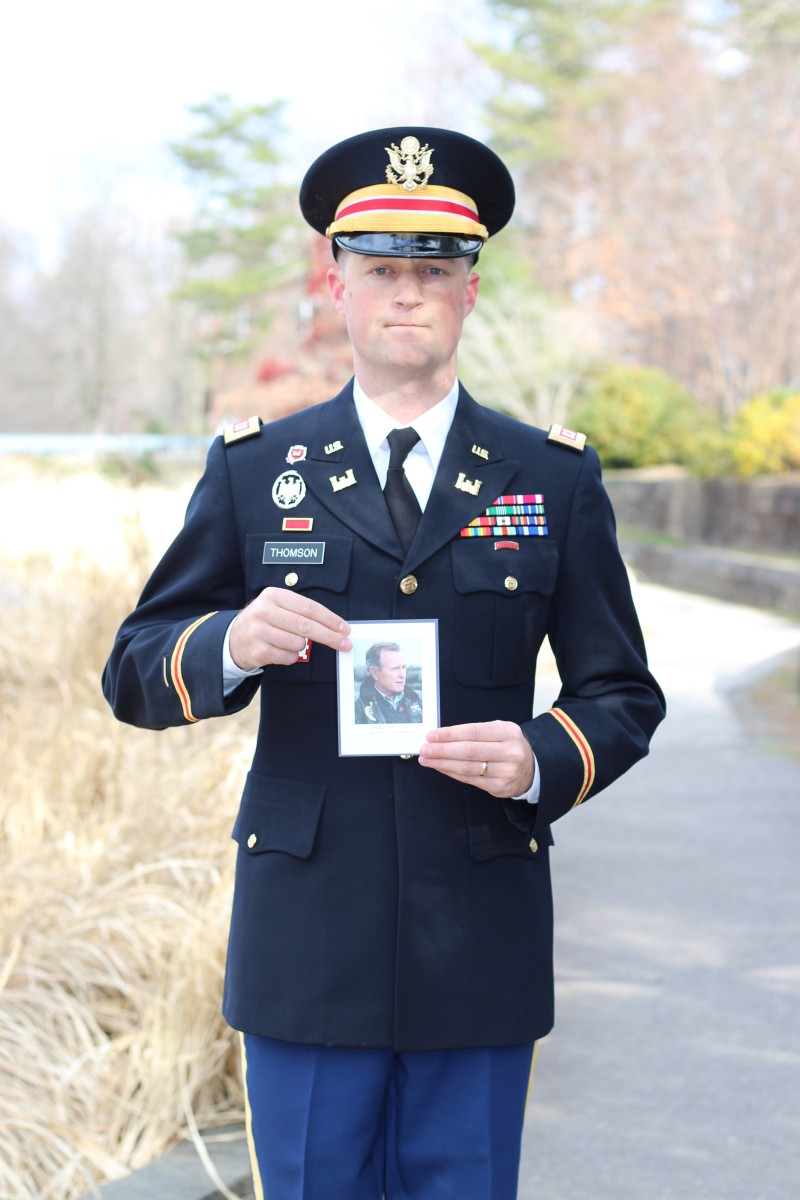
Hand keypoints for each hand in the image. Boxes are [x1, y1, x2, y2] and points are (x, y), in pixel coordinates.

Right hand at [229, 587, 350, 670]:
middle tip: (345, 643)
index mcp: (274, 596)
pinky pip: (289, 657)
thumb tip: (335, 626)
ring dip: (301, 646)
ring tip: (288, 641)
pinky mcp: (259, 651)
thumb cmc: (265, 620)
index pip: (309, 608)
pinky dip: (290, 656)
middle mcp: (265, 611)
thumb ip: (302, 611)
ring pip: (298, 644)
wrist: (234, 637)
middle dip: (330, 636)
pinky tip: (280, 649)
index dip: (330, 619)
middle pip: (306, 626)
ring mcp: (260, 632)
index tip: (344, 628)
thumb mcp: (278, 606)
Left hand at [418, 720, 534, 798]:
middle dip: (442, 750)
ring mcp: (505, 772)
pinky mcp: (499, 787)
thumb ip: (475, 732)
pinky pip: (469, 780)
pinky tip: (440, 768)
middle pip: (468, 751)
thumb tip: (442, 737)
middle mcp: (509, 752)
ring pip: (467, 768)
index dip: (450, 734)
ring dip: (442, 764)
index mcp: (508, 732)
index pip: (473, 732)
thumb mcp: (499, 730)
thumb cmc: (508, 745)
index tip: (431, 735)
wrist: (530, 769)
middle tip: (424, 749)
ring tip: (426, 759)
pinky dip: (451, 773)